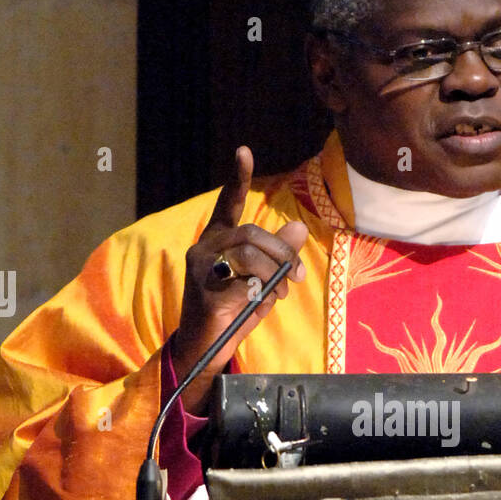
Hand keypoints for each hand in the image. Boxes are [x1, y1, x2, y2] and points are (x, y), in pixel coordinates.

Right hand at [172, 146, 307, 411]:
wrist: (205, 348)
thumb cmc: (233, 312)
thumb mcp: (262, 280)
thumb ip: (278, 254)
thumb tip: (299, 226)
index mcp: (217, 240)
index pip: (229, 203)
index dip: (237, 178)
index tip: (244, 151)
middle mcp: (204, 247)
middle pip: (252, 233)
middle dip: (282, 253)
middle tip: (298, 276)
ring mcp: (201, 268)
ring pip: (250, 255)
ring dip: (276, 274)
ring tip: (281, 293)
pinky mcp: (205, 290)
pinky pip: (246, 282)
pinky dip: (264, 293)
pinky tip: (265, 303)